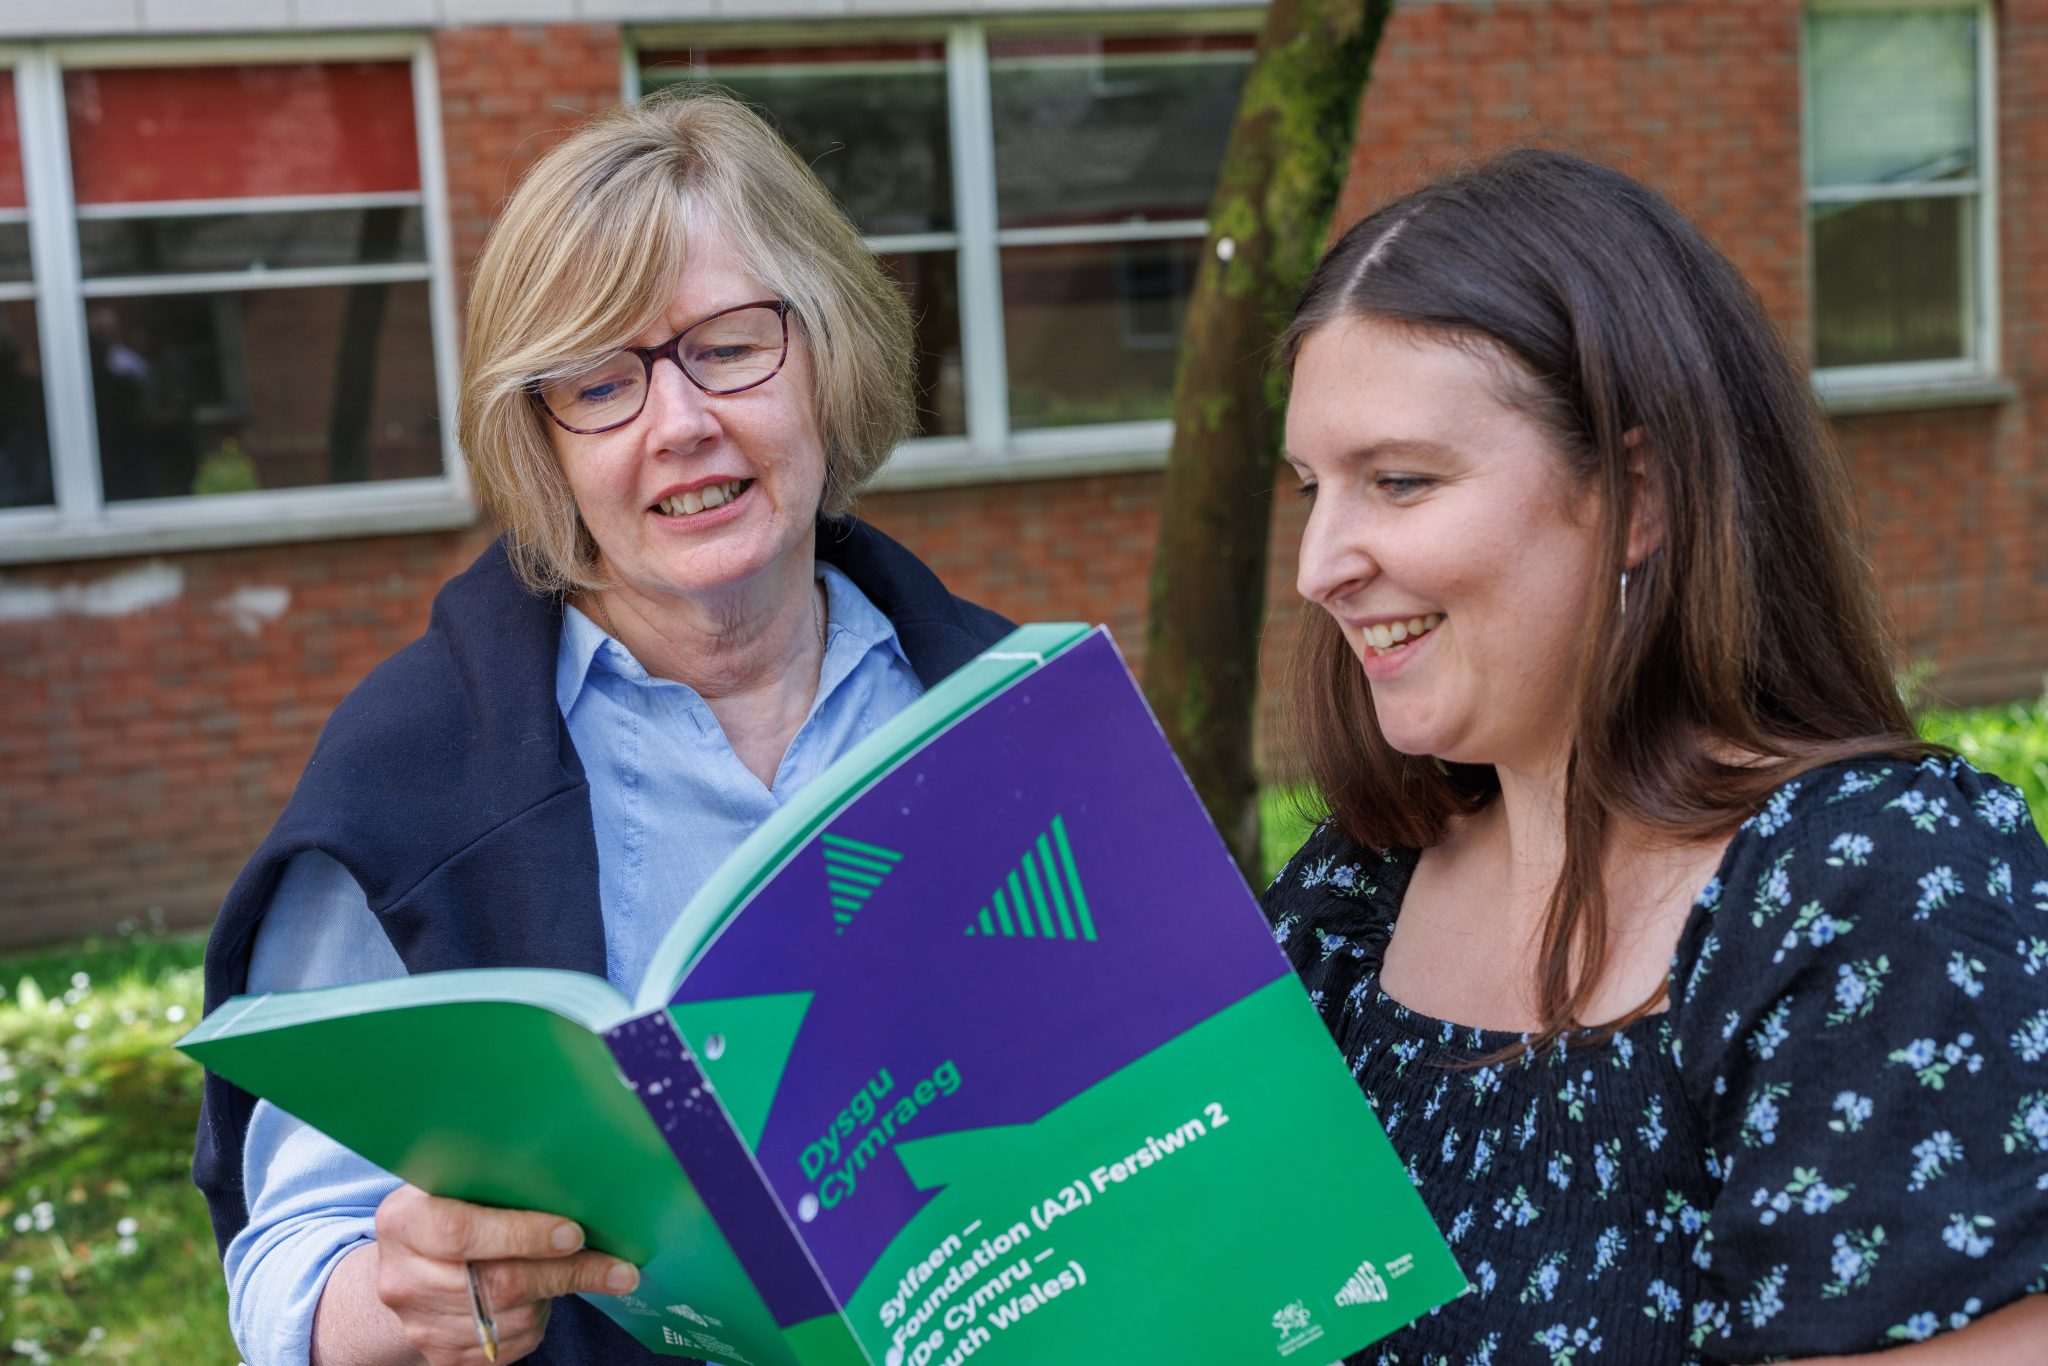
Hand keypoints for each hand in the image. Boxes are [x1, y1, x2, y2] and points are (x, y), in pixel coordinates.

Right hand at [370, 1184, 639, 1364]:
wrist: (408, 1269)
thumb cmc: (449, 1211)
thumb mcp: (457, 1185)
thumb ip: (498, 1185)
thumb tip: (577, 1186)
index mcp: (404, 1222)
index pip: (461, 1232)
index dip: (522, 1234)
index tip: (573, 1233)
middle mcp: (403, 1278)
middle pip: (497, 1283)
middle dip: (564, 1273)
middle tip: (616, 1268)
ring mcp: (419, 1324)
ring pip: (511, 1319)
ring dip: (552, 1297)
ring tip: (566, 1271)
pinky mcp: (441, 1357)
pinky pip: (509, 1347)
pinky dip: (537, 1322)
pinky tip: (541, 1298)